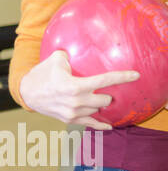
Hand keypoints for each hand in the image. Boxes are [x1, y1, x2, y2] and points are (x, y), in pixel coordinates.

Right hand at [18, 50, 135, 130]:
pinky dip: (100, 125)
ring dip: (101, 104)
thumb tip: (84, 44)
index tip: (136, 75)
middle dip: (109, 95)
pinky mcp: (70, 119)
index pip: (105, 80)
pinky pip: (90, 124)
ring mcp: (74, 112)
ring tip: (99, 98)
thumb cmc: (43, 74)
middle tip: (107, 90)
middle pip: (106, 100)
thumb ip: (72, 54)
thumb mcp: (56, 60)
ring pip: (98, 109)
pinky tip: (110, 126)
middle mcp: (77, 101)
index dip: (123, 77)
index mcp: (76, 86)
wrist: (28, 93)